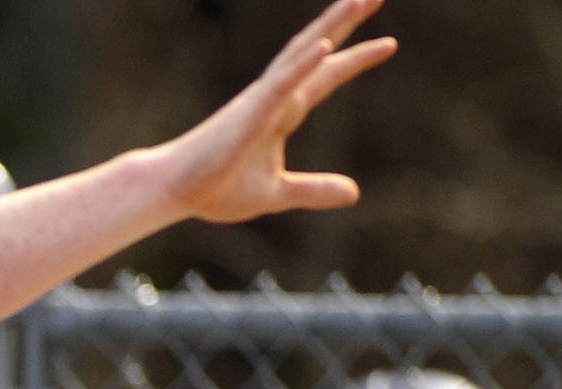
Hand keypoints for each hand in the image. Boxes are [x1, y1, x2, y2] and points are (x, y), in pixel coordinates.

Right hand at [155, 0, 395, 225]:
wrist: (172, 192)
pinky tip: (324, 45)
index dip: (354, 59)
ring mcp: (261, 102)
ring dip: (330, 25)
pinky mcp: (248, 115)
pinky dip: (302, 65)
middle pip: (316, 50)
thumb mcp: (276, 193)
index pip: (324, 77)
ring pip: (300, 54)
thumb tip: (353, 194)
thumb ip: (314, 190)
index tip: (389, 44)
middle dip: (347, 21)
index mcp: (281, 113)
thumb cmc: (214, 189)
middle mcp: (273, 97)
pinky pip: (280, 85)